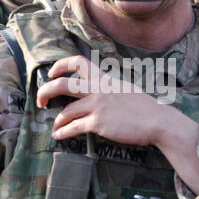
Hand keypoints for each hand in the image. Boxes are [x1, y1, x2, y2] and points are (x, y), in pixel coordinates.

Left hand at [37, 54, 198, 149]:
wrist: (158, 121)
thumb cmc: (147, 108)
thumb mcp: (127, 89)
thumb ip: (111, 88)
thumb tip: (101, 91)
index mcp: (105, 79)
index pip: (78, 62)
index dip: (61, 65)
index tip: (52, 73)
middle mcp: (98, 89)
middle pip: (62, 84)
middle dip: (45, 92)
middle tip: (40, 101)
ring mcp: (97, 106)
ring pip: (66, 111)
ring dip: (57, 120)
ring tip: (55, 126)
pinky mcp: (98, 123)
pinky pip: (73, 128)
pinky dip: (63, 132)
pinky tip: (59, 136)